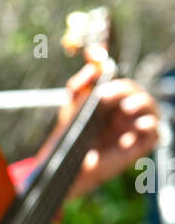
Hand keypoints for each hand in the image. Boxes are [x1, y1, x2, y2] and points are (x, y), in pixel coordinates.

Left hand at [51, 48, 159, 198]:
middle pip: (138, 95)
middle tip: (106, 97)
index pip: (124, 86)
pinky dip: (151, 126)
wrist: (67, 164)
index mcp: (113, 104)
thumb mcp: (72, 105)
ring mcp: (132, 131)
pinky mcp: (137, 148)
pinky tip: (139, 124)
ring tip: (126, 108)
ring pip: (151, 110)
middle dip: (126, 91)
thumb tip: (93, 59)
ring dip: (142, 104)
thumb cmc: (70, 136)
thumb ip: (80, 82)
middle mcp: (126, 115)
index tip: (102, 84)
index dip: (117, 82)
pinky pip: (155, 134)